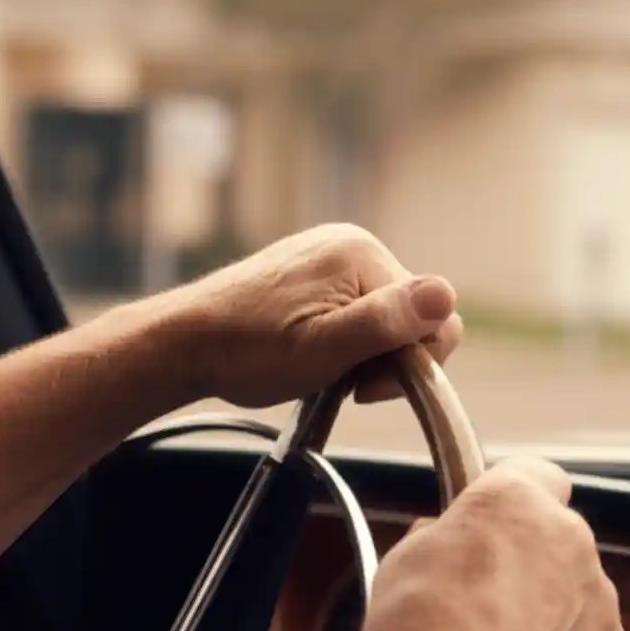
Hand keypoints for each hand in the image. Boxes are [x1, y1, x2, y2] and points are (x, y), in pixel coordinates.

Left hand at [176, 223, 462, 406]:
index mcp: (363, 254)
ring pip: (383, 317)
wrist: (184, 344)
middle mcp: (352, 243)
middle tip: (336, 379)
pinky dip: (343, 338)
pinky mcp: (314, 269)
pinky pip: (356, 308)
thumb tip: (445, 295)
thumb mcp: (323, 348)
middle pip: (410, 316)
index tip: (362, 388)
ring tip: (316, 365)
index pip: (434, 319)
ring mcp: (331, 253)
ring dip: (361, 351)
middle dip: (383, 358)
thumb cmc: (247, 352)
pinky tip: (308, 349)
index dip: (407, 366)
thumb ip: (385, 323)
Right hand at [361, 457, 629, 630]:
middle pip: (555, 535)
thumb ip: (438, 539)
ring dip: (547, 607)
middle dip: (527, 558)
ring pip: (574, 589)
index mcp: (515, 502)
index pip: (534, 472)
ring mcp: (598, 597)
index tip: (488, 520)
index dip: (510, 496)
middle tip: (480, 594)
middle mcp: (569, 538)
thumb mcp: (401, 563)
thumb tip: (443, 540)